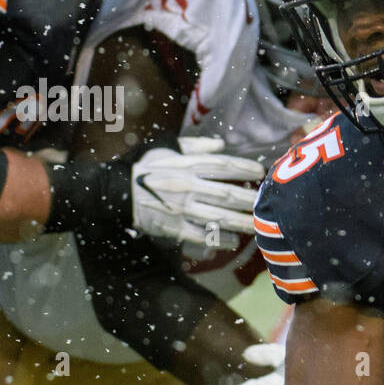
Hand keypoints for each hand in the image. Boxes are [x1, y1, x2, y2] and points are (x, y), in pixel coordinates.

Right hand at [131, 136, 264, 247]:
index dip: (244, 168)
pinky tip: (234, 240)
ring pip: (218, 217)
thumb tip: (220, 144)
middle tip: (267, 202)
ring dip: (241, 221)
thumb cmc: (143, 167)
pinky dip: (219, 239)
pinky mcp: (174, 228)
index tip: (260, 171)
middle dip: (250, 199)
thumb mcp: (165, 147)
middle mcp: (187, 187)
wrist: (116, 193)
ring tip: (259, 224)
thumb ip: (194, 145)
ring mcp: (181, 209)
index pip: (222, 166)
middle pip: (226, 194)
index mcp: (185, 165)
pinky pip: (201, 236)